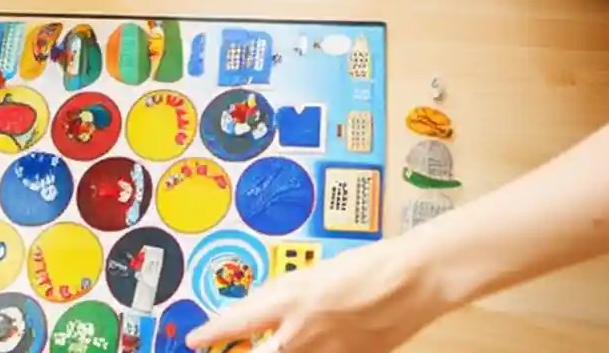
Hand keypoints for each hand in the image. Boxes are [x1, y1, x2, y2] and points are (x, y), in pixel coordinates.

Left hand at [186, 237, 446, 352]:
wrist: (415, 278)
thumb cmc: (368, 265)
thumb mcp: (316, 274)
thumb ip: (288, 297)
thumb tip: (264, 313)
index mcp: (291, 297)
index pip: (238, 321)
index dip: (212, 333)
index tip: (194, 340)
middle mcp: (302, 329)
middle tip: (234, 348)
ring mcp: (327, 351)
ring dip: (281, 351)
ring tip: (291, 339)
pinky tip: (318, 346)